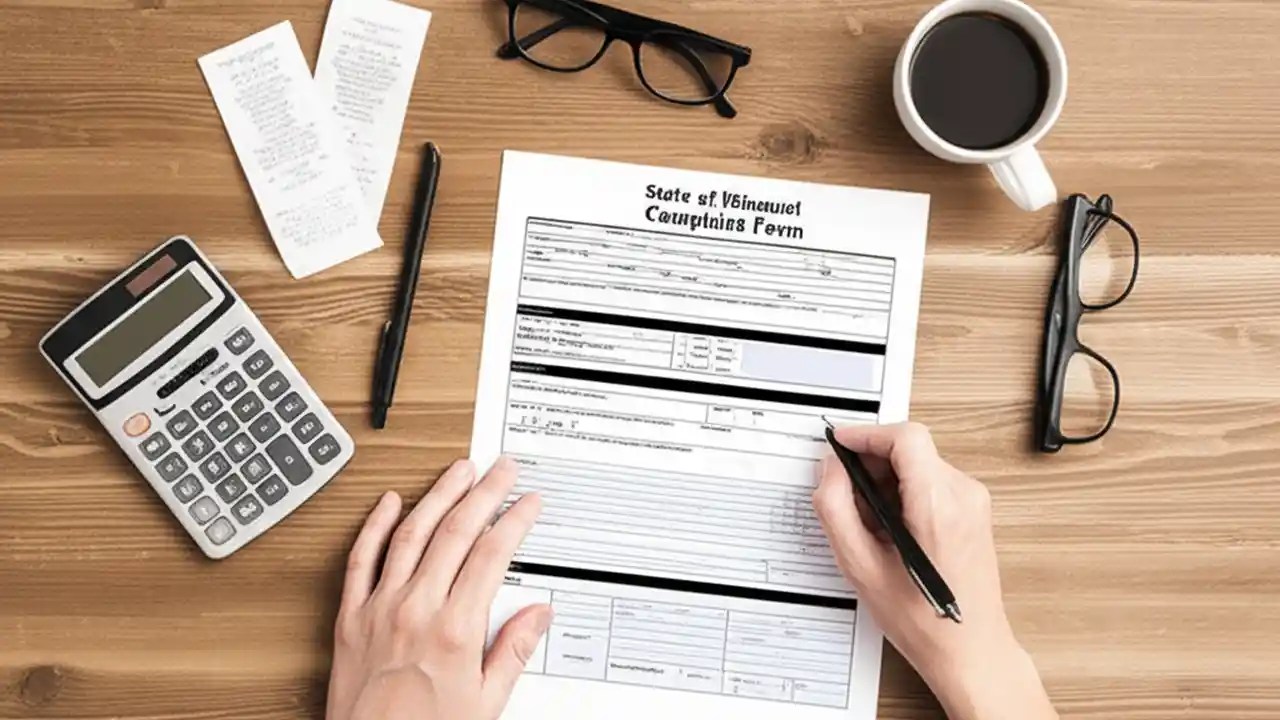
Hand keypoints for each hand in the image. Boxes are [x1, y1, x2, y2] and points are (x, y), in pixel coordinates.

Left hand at [326, 457, 550, 719]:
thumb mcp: (486, 702)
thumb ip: (513, 651)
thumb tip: (538, 615)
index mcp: (455, 630)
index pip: (492, 555)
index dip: (514, 520)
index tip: (527, 503)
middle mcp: (417, 610)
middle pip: (456, 532)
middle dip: (484, 492)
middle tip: (501, 470)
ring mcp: (380, 609)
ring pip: (411, 534)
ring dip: (437, 496)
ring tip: (457, 471)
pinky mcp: (350, 618)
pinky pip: (360, 560)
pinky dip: (374, 526)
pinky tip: (388, 502)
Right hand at [812, 423, 1055, 719]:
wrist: (970, 649)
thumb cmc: (924, 621)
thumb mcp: (860, 566)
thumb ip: (836, 509)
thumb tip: (830, 471)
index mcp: (938, 506)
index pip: (905, 437)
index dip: (866, 435)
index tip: (841, 444)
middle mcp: (963, 497)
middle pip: (909, 448)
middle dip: (871, 463)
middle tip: (848, 495)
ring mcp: (973, 502)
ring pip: (918, 464)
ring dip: (886, 481)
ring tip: (870, 524)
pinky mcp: (973, 511)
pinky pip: (931, 482)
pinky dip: (904, 493)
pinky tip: (891, 530)